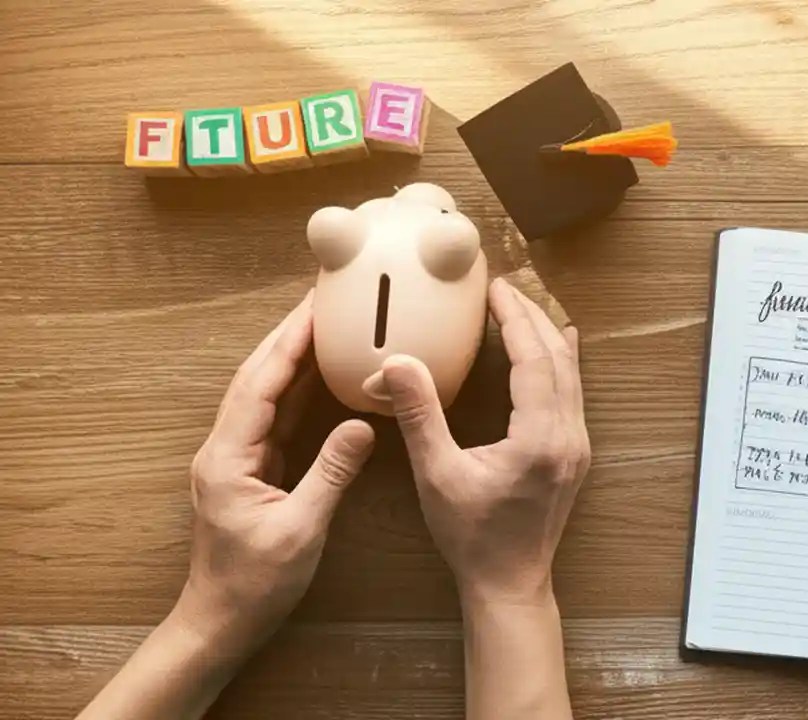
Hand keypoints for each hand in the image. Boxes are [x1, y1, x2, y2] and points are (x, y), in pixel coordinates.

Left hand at [179, 291, 375, 652]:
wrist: (220, 622)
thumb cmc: (254, 584)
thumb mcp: (301, 530)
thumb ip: (331, 473)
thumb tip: (362, 425)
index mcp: (228, 457)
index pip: (261, 385)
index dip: (288, 343)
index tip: (314, 307)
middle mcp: (225, 448)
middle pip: (257, 378)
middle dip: (289, 336)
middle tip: (321, 299)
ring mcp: (236, 458)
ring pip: (265, 394)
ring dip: (292, 358)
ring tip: (325, 325)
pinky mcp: (251, 470)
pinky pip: (276, 418)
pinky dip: (299, 391)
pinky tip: (321, 375)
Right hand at [379, 277, 589, 606]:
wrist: (510, 582)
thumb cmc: (471, 536)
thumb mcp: (437, 475)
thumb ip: (420, 415)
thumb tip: (396, 363)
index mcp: (539, 439)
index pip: (535, 359)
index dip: (515, 318)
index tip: (495, 288)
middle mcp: (569, 437)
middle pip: (560, 359)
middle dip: (534, 318)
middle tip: (505, 288)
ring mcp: (578, 446)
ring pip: (571, 375)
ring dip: (548, 337)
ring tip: (523, 308)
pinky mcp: (575, 454)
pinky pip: (574, 394)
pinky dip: (560, 363)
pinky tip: (556, 346)